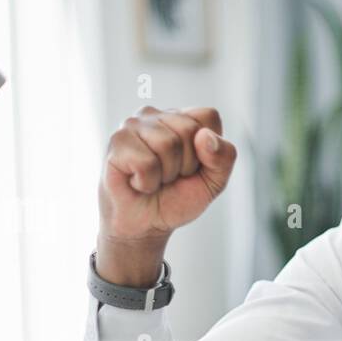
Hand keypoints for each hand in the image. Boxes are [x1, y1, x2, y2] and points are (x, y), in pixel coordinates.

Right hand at [96, 105, 235, 285]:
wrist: (146, 225)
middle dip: (186, 165)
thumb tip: (205, 137)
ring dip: (166, 175)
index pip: (209, 116)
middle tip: (171, 176)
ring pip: (167, 145)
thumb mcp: (214, 182)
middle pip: (189, 130)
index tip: (193, 166)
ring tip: (154, 179)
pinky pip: (146, 163)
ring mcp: (133, 125)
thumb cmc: (177, 198)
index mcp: (182, 118)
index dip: (209, 150)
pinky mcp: (117, 142)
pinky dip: (147, 182)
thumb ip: (224, 157)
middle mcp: (156, 115)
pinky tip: (137, 182)